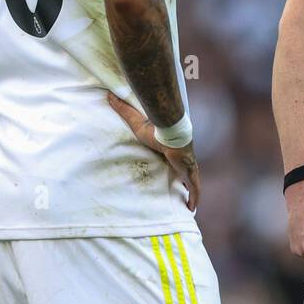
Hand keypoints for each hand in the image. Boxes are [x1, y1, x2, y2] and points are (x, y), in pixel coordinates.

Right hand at [106, 92, 199, 211]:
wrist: (171, 130)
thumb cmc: (155, 128)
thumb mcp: (136, 122)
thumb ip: (123, 110)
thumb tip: (109, 95)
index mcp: (173, 149)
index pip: (176, 158)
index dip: (176, 164)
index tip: (174, 168)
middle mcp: (183, 158)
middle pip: (187, 170)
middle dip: (186, 179)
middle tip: (183, 189)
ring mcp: (189, 166)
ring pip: (193, 181)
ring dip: (192, 191)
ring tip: (188, 204)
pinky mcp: (190, 172)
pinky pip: (195, 188)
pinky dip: (194, 197)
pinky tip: (192, 208)